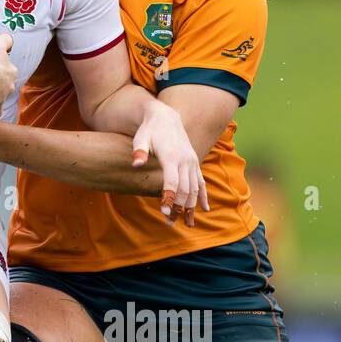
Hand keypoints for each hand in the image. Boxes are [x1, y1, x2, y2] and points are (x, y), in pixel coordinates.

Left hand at [131, 102, 208, 225]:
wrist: (166, 117)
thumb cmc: (149, 130)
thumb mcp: (140, 138)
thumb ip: (139, 151)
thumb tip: (135, 163)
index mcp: (171, 156)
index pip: (172, 182)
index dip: (169, 198)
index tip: (164, 212)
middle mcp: (185, 160)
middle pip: (185, 189)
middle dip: (178, 207)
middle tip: (170, 223)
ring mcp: (192, 162)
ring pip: (195, 188)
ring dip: (191, 207)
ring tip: (187, 223)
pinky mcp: (195, 163)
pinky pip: (201, 182)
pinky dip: (203, 196)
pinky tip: (204, 209)